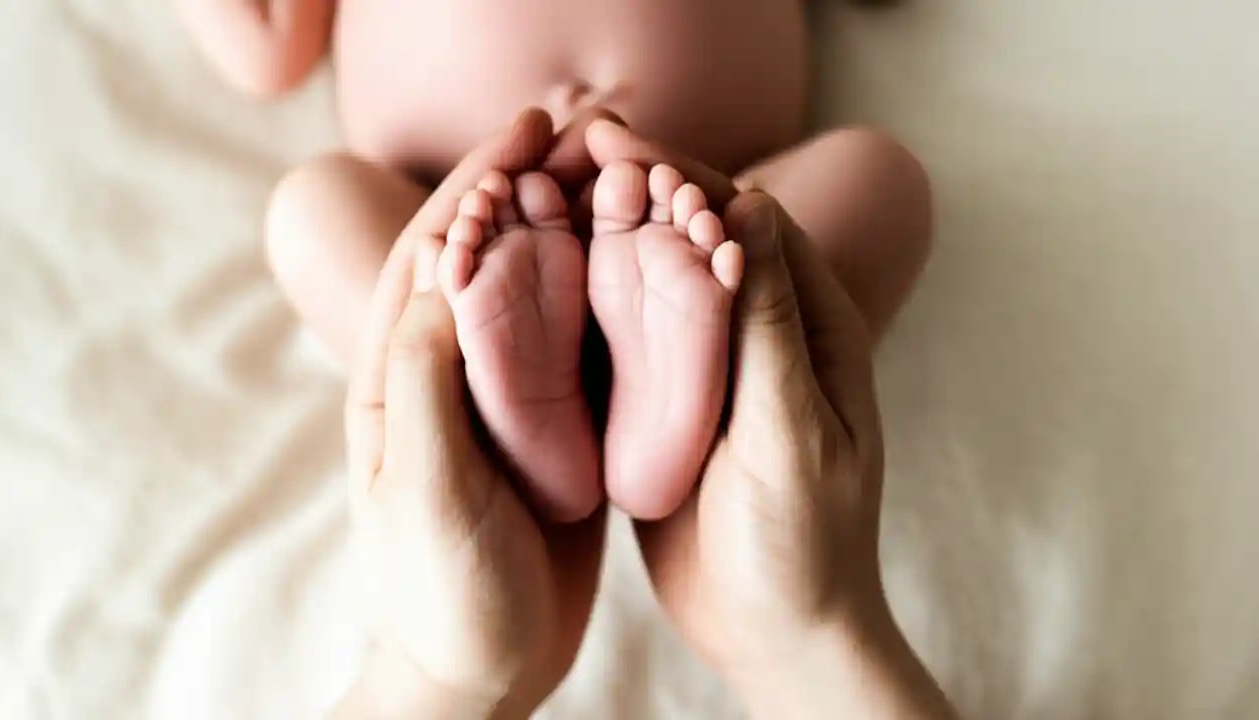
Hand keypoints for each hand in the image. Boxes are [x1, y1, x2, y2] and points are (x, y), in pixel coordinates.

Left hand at [332, 109, 604, 718]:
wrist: (482, 671)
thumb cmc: (441, 597)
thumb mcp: (429, 497)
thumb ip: (431, 394)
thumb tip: (444, 279)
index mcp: (398, 383)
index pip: (427, 261)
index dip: (470, 189)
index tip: (520, 138)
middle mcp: (446, 377)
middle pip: (484, 257)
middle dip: (525, 190)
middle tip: (585, 137)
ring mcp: (500, 400)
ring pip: (535, 293)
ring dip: (573, 232)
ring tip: (629, 183)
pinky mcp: (549, 429)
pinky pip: (576, 347)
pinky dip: (606, 297)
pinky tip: (650, 265)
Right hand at [586, 120, 954, 717]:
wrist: (775, 631)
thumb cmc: (803, 541)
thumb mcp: (791, 431)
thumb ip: (768, 325)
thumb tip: (754, 205)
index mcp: (812, 327)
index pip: (747, 220)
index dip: (681, 171)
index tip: (613, 140)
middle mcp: (764, 333)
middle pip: (695, 238)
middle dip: (635, 192)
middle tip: (561, 156)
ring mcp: (714, 369)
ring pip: (657, 282)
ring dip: (607, 240)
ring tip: (536, 203)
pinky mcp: (672, 405)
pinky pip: (630, 340)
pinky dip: (591, 305)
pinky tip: (538, 283)